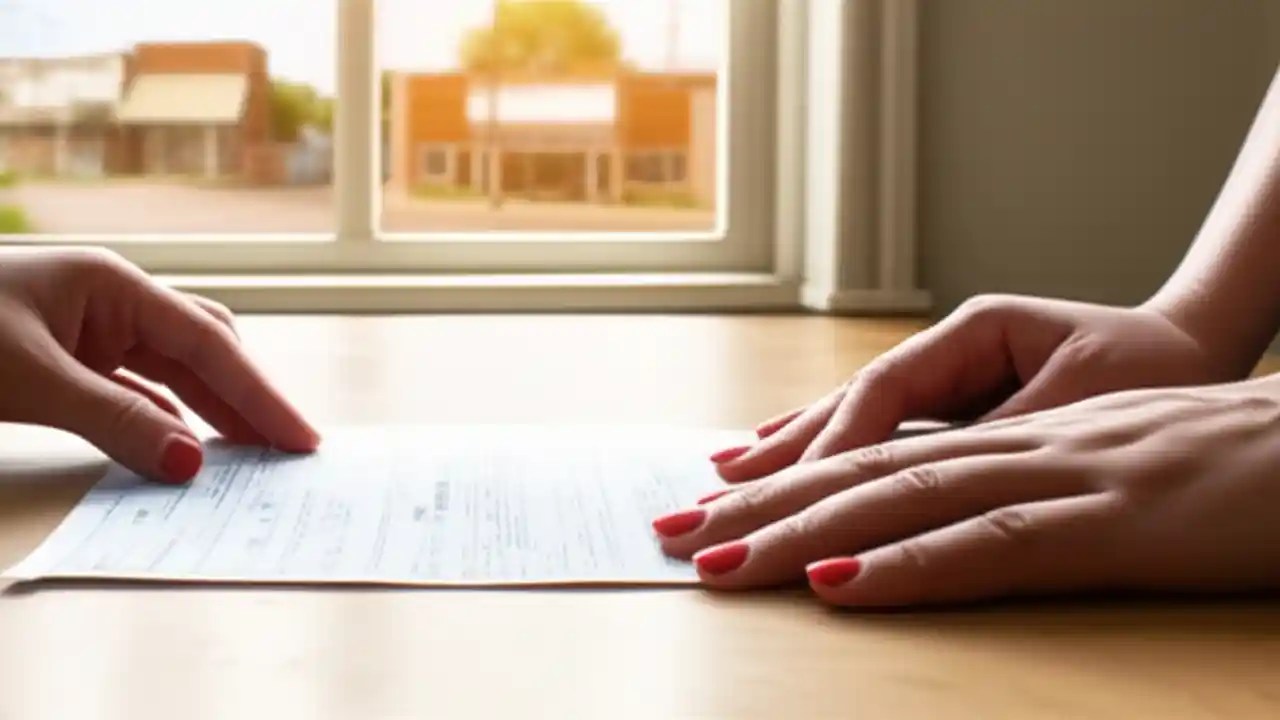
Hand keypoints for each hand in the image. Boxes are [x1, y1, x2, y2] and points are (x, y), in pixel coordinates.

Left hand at [0, 248, 318, 482]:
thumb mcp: (29, 379)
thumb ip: (115, 420)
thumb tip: (188, 465)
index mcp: (115, 284)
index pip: (209, 343)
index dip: (260, 393)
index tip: (302, 438)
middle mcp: (113, 301)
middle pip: (205, 349)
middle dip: (249, 398)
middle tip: (290, 451)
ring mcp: (90, 329)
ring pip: (174, 372)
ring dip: (212, 412)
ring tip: (254, 455)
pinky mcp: (66, 359)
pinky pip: (135, 390)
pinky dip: (165, 419)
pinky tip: (184, 446)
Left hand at [655, 377, 1279, 606]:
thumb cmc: (1223, 468)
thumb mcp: (1107, 472)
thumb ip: (1024, 491)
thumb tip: (944, 527)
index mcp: (1011, 441)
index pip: (872, 459)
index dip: (783, 483)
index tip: (710, 509)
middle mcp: (1014, 449)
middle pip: (860, 474)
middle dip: (756, 508)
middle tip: (668, 535)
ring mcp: (1058, 479)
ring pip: (900, 502)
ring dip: (800, 534)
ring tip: (718, 561)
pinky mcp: (1108, 523)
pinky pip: (990, 544)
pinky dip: (907, 566)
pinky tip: (838, 584)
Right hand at [713, 294, 1246, 483]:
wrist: (1193, 344)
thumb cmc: (1155, 367)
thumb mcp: (1084, 399)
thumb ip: (998, 431)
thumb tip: (922, 472)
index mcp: (975, 333)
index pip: (884, 393)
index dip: (835, 444)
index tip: (792, 489)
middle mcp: (947, 351)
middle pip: (847, 406)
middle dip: (782, 452)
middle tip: (715, 490)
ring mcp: (945, 377)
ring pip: (851, 418)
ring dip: (789, 449)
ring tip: (727, 472)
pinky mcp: (952, 405)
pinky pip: (875, 431)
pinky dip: (826, 448)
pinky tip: (778, 453)